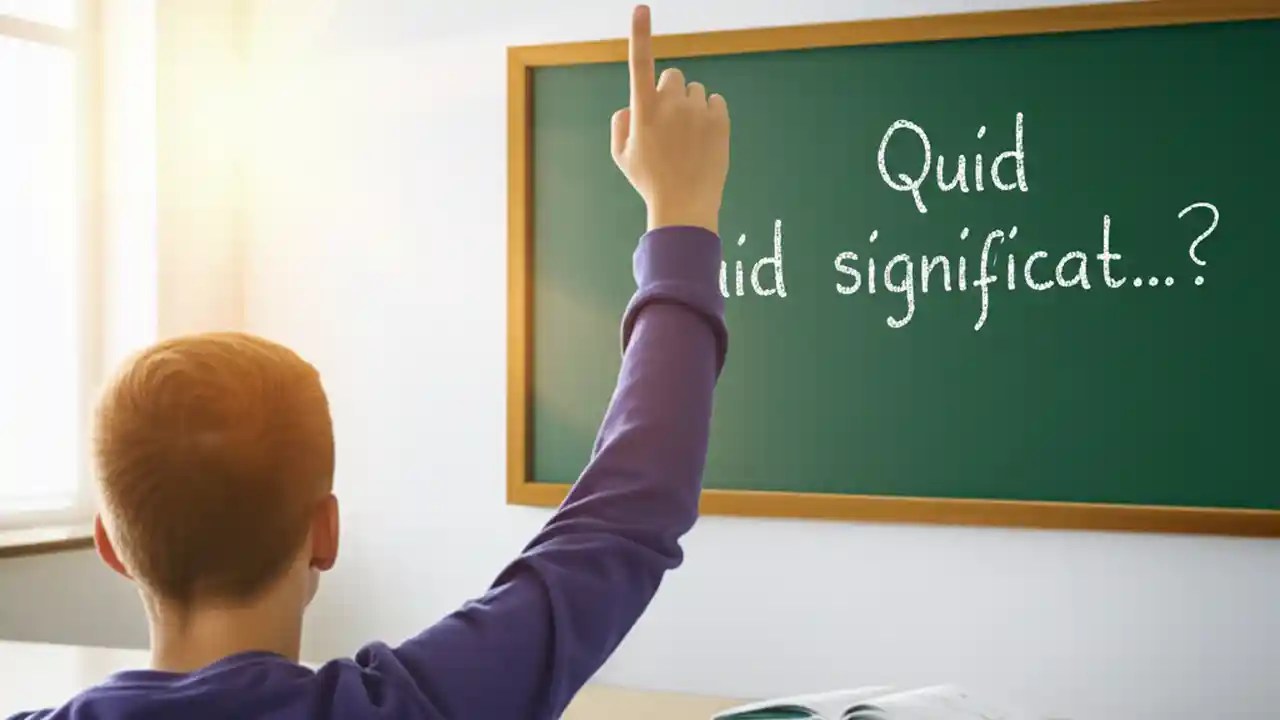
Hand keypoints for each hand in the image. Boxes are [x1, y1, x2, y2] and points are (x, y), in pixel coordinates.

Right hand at [611, 5, 729, 234]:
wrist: (684, 206)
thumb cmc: (649, 182)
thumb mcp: (621, 157)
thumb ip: (619, 125)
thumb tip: (629, 107)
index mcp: (642, 110)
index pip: (639, 63)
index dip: (639, 34)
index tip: (642, 8)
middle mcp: (670, 104)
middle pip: (673, 77)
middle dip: (671, 92)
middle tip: (670, 122)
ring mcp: (697, 111)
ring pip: (695, 91)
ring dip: (691, 106)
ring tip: (688, 138)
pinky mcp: (719, 120)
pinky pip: (715, 102)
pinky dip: (710, 115)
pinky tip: (704, 138)